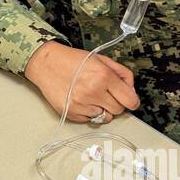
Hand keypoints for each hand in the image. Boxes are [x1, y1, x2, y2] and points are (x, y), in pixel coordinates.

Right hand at [25, 41, 139, 122]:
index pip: (130, 100)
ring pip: (105, 117)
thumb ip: (122, 74)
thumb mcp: (101, 59)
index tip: (130, 101)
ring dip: (102, 109)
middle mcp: (93, 91)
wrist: (46, 64)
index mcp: (103, 76)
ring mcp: (81, 104)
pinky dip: (89, 112)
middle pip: (118, 110)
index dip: (132, 101)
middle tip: (106, 94)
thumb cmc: (73, 60)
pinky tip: (82, 100)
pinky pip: (90, 120)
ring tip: (92, 96)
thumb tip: (132, 91)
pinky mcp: (72, 113)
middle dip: (115, 103)